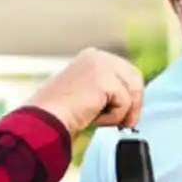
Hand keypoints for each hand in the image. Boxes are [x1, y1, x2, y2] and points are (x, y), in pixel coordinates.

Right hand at [26, 47, 144, 134]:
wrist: (45, 121)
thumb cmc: (61, 115)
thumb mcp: (89, 95)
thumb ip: (108, 90)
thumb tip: (133, 100)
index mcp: (92, 57)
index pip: (127, 72)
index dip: (130, 96)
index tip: (125, 117)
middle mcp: (98, 56)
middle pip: (136, 78)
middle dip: (134, 104)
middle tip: (125, 124)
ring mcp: (101, 65)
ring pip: (134, 90)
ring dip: (122, 112)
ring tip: (100, 120)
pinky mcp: (104, 79)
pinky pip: (125, 103)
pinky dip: (113, 118)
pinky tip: (93, 119)